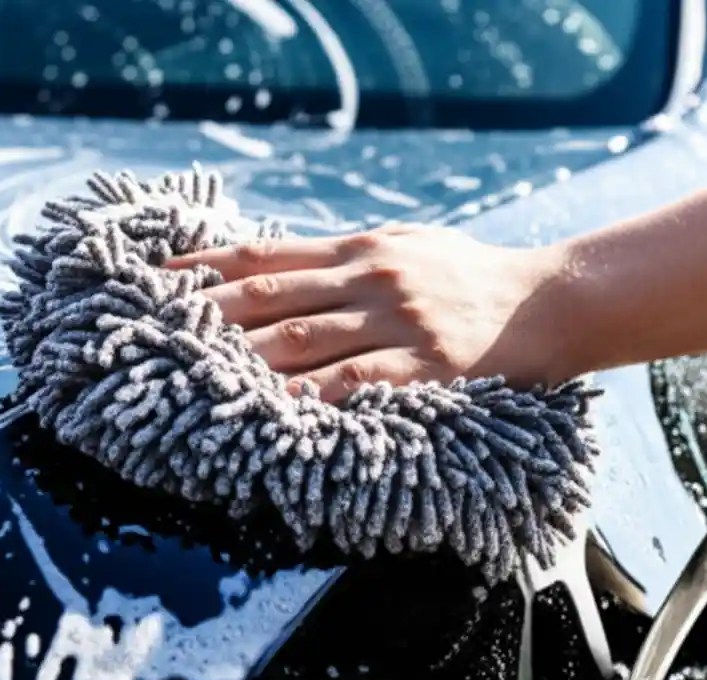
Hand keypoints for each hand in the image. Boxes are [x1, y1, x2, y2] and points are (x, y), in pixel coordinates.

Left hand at [166, 223, 573, 401]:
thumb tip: (279, 264)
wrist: (550, 302)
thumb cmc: (471, 276)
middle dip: (209, 314)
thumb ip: (346, 254)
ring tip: (195, 373)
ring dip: (244, 357)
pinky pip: (356, 384)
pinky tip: (274, 408)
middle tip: (156, 330)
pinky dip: (311, 396)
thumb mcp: (409, 245)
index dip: (209, 265)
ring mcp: (397, 322)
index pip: (269, 253)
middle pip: (273, 295)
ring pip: (304, 339)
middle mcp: (372, 278)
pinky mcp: (425, 367)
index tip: (159, 279)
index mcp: (362, 247)